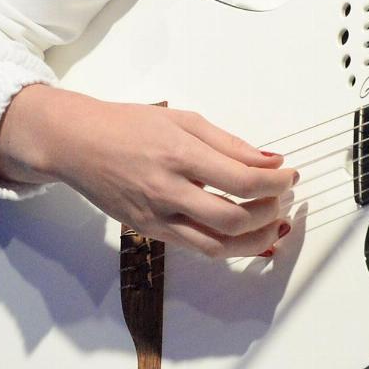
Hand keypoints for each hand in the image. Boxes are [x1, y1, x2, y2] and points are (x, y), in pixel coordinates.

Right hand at [0, 84, 296, 258]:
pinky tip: (248, 237)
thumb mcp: (183, 120)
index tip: (291, 176)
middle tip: (283, 199)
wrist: (76, 144)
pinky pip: (199, 248)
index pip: (242, 179)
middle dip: (270, 212)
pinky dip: (230, 247)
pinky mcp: (151, 232)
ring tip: (274, 224)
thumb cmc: (130, 126)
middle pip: (234, 218)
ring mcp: (157, 216)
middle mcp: (168, 190)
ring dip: (256, 239)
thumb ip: (230, 144)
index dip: (277, 183)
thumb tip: (271, 161)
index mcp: (179, 154)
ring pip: (218, 245)